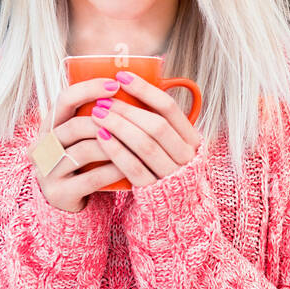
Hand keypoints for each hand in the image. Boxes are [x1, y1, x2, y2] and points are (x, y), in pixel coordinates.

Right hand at [34, 76, 124, 212]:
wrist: (70, 202)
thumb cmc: (84, 163)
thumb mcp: (83, 138)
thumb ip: (95, 116)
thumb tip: (130, 83)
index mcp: (48, 127)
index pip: (64, 99)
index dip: (88, 89)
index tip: (115, 84)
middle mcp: (41, 147)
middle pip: (74, 126)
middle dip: (106, 120)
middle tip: (132, 118)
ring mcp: (47, 172)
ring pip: (83, 151)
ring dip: (114, 145)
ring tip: (138, 142)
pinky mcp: (58, 193)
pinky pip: (91, 178)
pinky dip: (114, 169)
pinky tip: (131, 166)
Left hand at [91, 69, 202, 187]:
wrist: (172, 211)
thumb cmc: (164, 169)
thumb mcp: (172, 146)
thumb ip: (160, 124)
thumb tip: (133, 86)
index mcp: (192, 139)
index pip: (169, 108)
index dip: (145, 90)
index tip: (122, 77)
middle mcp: (186, 156)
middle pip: (156, 125)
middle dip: (127, 109)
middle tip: (103, 99)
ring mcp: (171, 174)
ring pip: (145, 145)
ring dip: (119, 126)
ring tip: (97, 114)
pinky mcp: (154, 190)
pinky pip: (135, 167)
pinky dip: (117, 150)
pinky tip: (101, 137)